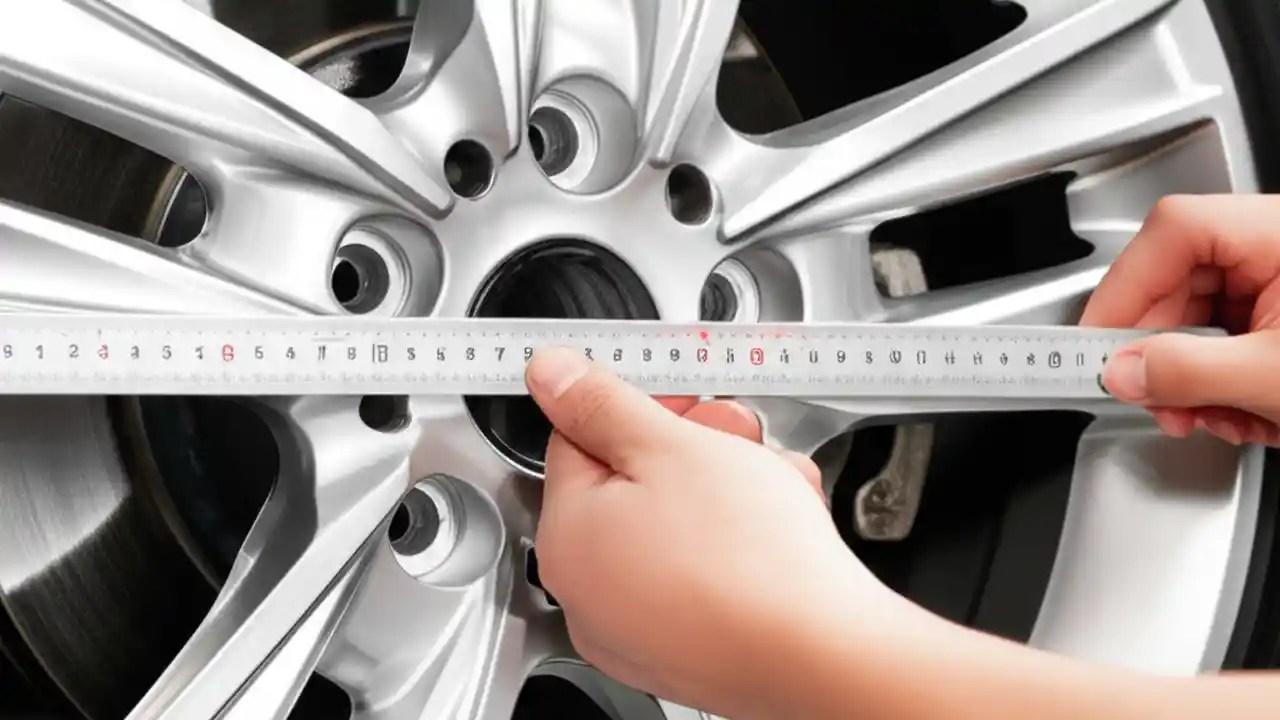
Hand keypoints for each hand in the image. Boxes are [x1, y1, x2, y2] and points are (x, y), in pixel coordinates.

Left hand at [525, 347, 899, 717]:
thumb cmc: (753, 562)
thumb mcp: (669, 445)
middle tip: (738, 442)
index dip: (642, 408)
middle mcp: (590, 594)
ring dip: (728, 490)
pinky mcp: (688, 651)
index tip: (686, 401)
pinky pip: (700, 574)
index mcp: (567, 537)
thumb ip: (601, 402)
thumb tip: (549, 374)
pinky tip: (779, 534)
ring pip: (676, 526)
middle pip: (631, 483)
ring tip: (774, 489)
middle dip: (692, 449)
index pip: (579, 439)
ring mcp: (638, 630)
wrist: (827, 656)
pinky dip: (736, 546)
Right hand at [1081, 194, 1279, 444]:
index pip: (1172, 232)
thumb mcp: (1275, 375)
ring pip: (1198, 314)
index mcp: (1277, 231)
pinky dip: (1220, 378)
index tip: (1100, 342)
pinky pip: (1227, 334)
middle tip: (1155, 398)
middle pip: (1177, 280)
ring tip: (1211, 416)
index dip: (1124, 287)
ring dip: (1190, 376)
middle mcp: (1276, 242)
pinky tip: (1239, 409)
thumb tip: (1123, 371)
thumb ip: (1189, 373)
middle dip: (1160, 352)